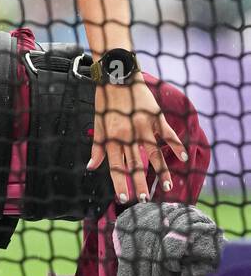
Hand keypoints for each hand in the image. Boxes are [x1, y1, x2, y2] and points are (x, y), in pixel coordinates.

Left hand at [87, 78, 187, 204]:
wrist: (117, 76)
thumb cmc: (105, 102)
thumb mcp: (97, 124)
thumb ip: (96, 147)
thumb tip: (92, 167)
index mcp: (111, 139)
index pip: (116, 167)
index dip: (120, 184)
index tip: (123, 198)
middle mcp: (128, 135)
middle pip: (135, 164)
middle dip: (139, 183)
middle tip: (144, 199)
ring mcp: (143, 127)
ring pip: (154, 154)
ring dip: (161, 172)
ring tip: (167, 187)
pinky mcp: (155, 117)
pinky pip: (168, 134)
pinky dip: (176, 145)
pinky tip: (183, 158)